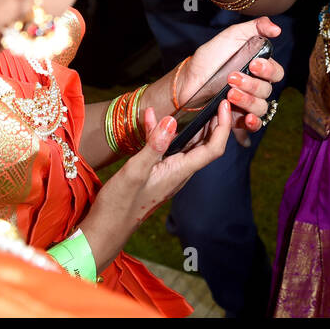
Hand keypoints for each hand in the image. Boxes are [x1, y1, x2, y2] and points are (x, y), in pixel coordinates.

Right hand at [88, 100, 235, 252]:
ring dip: (192, 124)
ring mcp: (168, 173)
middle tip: (217, 99)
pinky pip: (167, 148)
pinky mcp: (156, 173)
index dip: (223, 126)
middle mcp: (179, 172)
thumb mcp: (135, 172)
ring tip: (196, 103)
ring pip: (187, 145)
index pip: (213, 148)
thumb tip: (171, 121)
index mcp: (180, 172)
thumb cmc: (119, 206)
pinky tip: (151, 118)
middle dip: (214, 122)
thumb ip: (154, 146)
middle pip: (206, 145)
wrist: (106, 230)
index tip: (223, 104)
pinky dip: (162, 132)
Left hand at [172, 17, 282, 145]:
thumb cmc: (208, 59)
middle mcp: (255, 86)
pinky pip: (254, 125)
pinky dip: (254, 123)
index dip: (268, 70)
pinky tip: (247, 118)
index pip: (276, 72)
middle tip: (232, 78)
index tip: (253, 64)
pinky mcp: (237, 118)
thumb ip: (255, 28)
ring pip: (261, 107)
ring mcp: (247, 103)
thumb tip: (277, 29)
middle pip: (267, 90)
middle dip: (251, 84)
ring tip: (229, 94)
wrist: (186, 82)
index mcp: (257, 68)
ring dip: (248, 100)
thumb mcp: (230, 37)